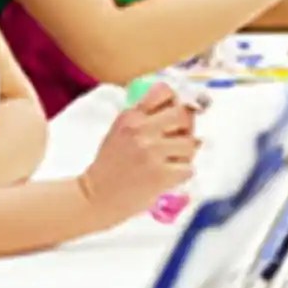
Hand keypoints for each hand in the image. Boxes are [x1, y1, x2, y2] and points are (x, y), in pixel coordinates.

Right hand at [80, 83, 198, 220]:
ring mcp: (152, 152)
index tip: (174, 114)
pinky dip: (182, 173)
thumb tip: (180, 108)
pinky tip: (169, 176)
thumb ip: (144, 117)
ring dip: (185, 154)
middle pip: (183, 114)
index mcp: (131, 116)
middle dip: (186, 127)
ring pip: (190, 143)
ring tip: (172, 161)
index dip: (176, 102)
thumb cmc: (110, 164)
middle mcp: (142, 130)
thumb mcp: (120, 130)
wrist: (97, 196)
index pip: (165, 91)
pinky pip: (188, 168)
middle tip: (179, 139)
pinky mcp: (161, 175)